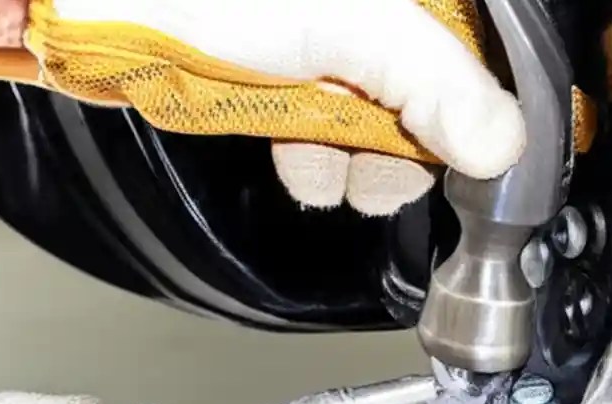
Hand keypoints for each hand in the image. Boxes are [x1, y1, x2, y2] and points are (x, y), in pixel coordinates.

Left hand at [25, 0, 526, 214]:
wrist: (107, 10)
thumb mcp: (352, 28)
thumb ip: (435, 82)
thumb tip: (504, 141)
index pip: (482, 46)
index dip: (490, 100)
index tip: (486, 156)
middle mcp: (383, 13)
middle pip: (439, 87)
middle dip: (416, 143)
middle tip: (393, 172)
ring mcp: (335, 37)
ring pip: (385, 113)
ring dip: (369, 161)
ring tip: (345, 177)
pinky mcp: (295, 70)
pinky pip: (333, 123)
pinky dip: (326, 156)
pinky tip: (309, 168)